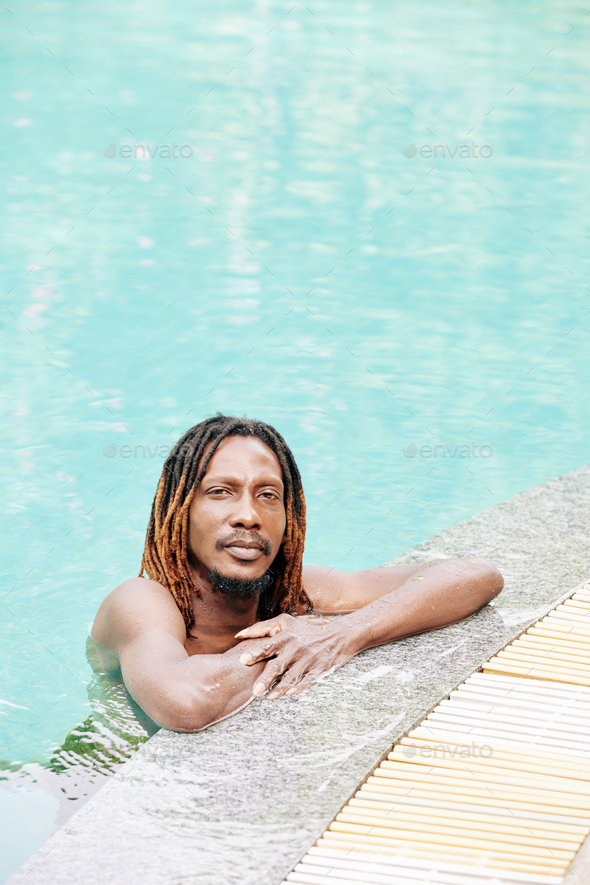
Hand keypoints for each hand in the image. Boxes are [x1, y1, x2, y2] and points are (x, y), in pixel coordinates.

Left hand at [234, 613, 356, 698]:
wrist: (337, 635)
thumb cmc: (305, 630)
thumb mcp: (285, 623)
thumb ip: (261, 628)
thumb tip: (239, 635)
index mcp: (286, 636)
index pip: (267, 646)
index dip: (255, 653)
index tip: (242, 660)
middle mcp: (296, 648)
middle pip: (278, 666)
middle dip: (266, 679)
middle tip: (255, 691)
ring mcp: (308, 659)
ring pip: (291, 677)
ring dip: (280, 689)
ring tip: (269, 697)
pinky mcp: (319, 669)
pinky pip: (307, 681)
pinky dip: (299, 688)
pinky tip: (289, 694)